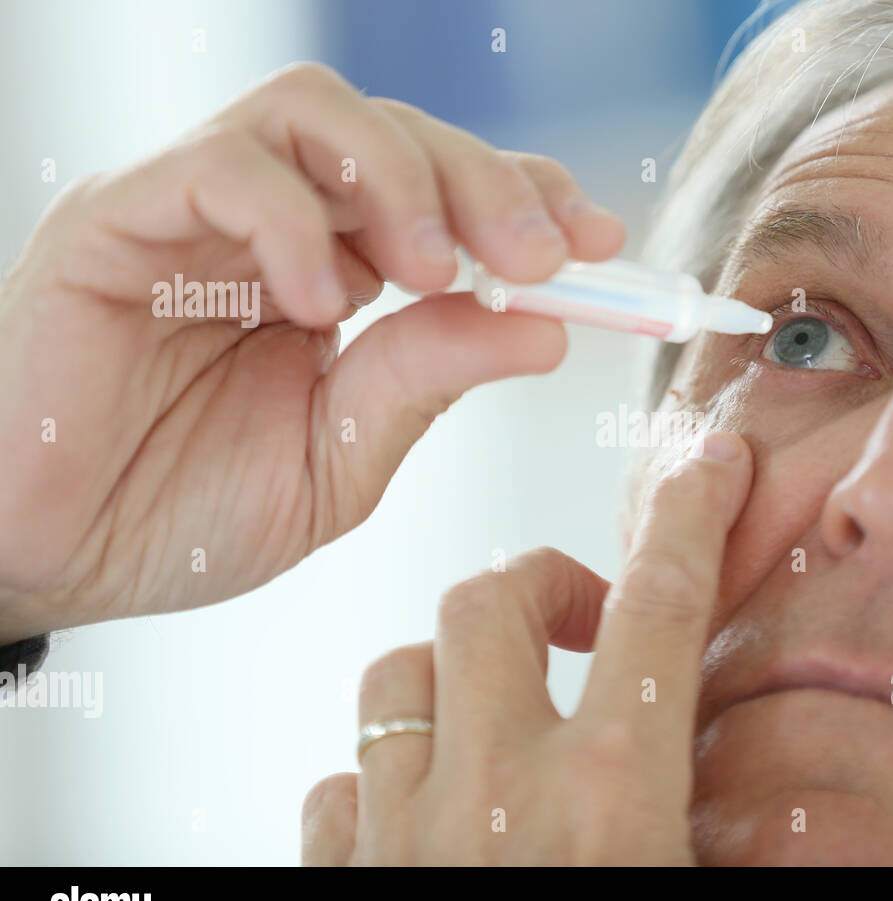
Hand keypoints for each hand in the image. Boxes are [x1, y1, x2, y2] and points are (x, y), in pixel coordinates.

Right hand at [0, 62, 622, 639]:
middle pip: (396, 133)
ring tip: (431, 268)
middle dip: (487, 184)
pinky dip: (292, 221)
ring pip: (312, 112)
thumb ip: (428, 380)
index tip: (601, 242)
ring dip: (398, 179)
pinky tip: (319, 301)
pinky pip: (220, 169)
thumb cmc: (183, 515)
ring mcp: (194, 210)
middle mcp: (272, 223)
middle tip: (542, 255)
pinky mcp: (118, 220)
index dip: (526, 199)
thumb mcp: (338, 458)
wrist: (51, 559)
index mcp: (334, 274)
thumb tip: (547, 327)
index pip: (444, 192)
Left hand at [301, 432, 753, 864]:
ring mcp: (401, 840)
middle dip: (538, 583)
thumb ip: (747, 830)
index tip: (706, 471)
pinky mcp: (338, 882)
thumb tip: (796, 805)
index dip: (687, 519)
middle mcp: (495, 802)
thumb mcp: (701, 891)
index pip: (660, 609)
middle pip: (490, 603)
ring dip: (449, 673)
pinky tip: (423, 804)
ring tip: (493, 708)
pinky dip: (382, 775)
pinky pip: (339, 790)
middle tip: (578, 615)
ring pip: (397, 680)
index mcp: (611, 804)